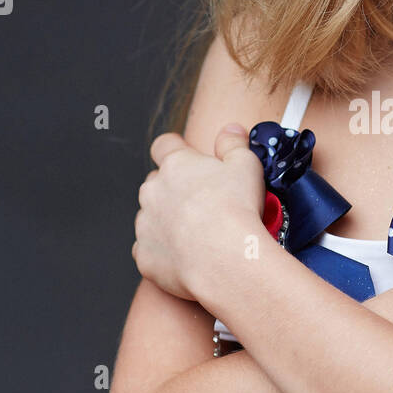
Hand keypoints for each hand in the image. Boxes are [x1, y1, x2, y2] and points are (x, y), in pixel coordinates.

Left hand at [132, 123, 265, 300]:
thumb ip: (234, 144)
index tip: (186, 157)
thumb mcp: (246, 165)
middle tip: (204, 202)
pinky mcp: (145, 255)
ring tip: (199, 233)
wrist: (226, 260)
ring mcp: (146, 224)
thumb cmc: (236, 212)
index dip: (175, 149)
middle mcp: (153, 192)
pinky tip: (188, 255)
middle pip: (157, 183)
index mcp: (176, 166)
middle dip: (175, 190)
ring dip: (169, 221)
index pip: (164, 146)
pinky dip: (165, 252)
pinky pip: (150, 250)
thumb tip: (230, 132)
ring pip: (152, 217)